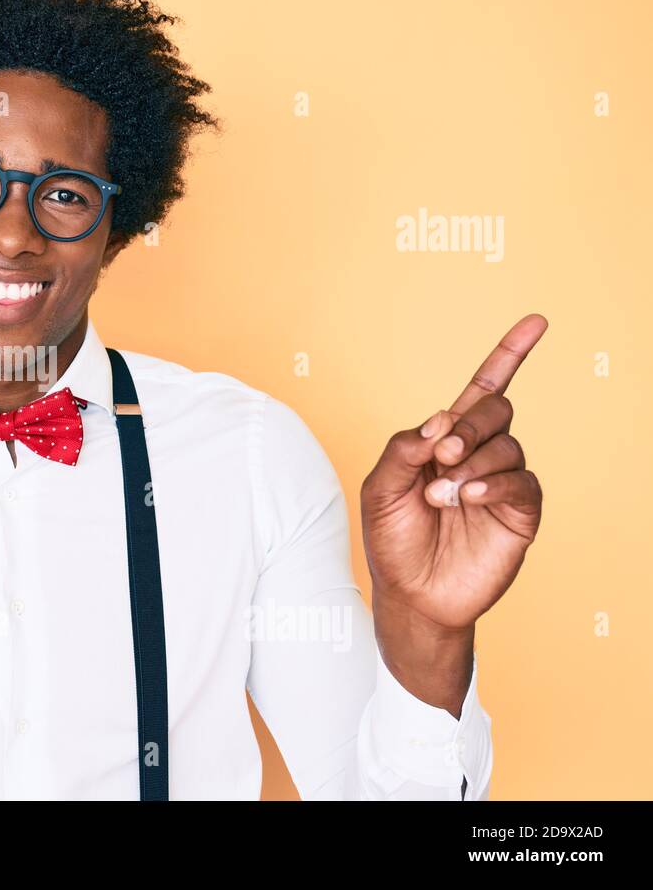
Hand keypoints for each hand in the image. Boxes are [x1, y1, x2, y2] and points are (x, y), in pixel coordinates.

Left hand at [361, 314, 546, 632]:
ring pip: (507, 445)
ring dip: (473, 465)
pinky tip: (468, 499)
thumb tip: (440, 420)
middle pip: (495, 410)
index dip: (509, 354)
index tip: (536, 322)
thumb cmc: (392, 539)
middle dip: (469, 425)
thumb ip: (402, 448)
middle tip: (442, 455)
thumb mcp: (379, 489)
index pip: (483, 388)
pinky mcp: (520, 513)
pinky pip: (521, 482)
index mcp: (445, 440)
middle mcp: (479, 454)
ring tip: (442, 496)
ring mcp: (501, 482)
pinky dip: (493, 484)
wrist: (411, 594)